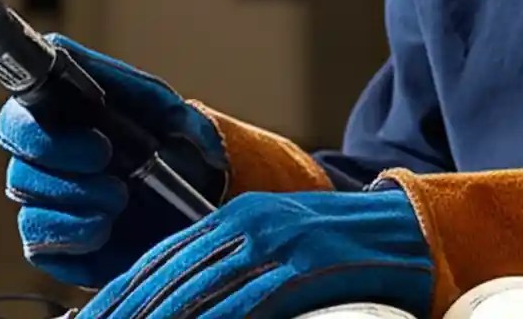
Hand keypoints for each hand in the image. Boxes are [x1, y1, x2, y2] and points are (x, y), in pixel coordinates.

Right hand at [0, 34, 229, 287]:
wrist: (209, 201)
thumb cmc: (182, 146)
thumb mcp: (160, 104)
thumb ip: (111, 77)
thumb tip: (58, 47)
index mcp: (66, 117)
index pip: (19, 111)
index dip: (34, 122)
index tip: (87, 125)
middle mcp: (48, 155)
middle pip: (15, 151)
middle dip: (58, 153)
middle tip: (105, 157)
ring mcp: (48, 198)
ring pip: (26, 191)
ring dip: (75, 193)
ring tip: (121, 196)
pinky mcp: (54, 242)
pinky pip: (38, 236)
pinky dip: (72, 230)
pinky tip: (105, 225)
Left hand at [75, 189, 433, 318]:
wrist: (402, 231)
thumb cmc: (339, 247)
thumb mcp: (276, 244)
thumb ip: (232, 266)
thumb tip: (186, 301)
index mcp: (235, 214)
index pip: (161, 255)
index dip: (120, 292)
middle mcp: (247, 220)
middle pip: (170, 272)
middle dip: (127, 310)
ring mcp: (275, 240)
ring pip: (199, 286)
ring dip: (159, 318)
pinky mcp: (303, 263)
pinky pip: (246, 298)